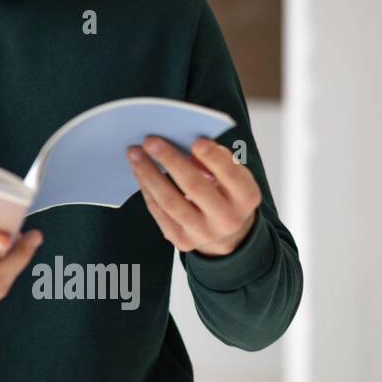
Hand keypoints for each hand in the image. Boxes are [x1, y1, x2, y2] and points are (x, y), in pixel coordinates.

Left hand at [127, 136, 261, 256]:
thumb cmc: (226, 193)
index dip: (214, 158)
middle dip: (170, 161)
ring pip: (170, 201)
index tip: (196, 141)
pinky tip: (138, 171)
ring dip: (149, 174)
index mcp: (246, 197)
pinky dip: (146, 188)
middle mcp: (227, 219)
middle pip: (195, 187)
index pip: (231, 176)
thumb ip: (216, 160)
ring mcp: (203, 233)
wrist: (227, 235)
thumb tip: (186, 145)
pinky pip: (159, 211)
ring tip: (135, 154)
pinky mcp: (182, 240)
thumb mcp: (232, 176)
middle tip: (150, 141)